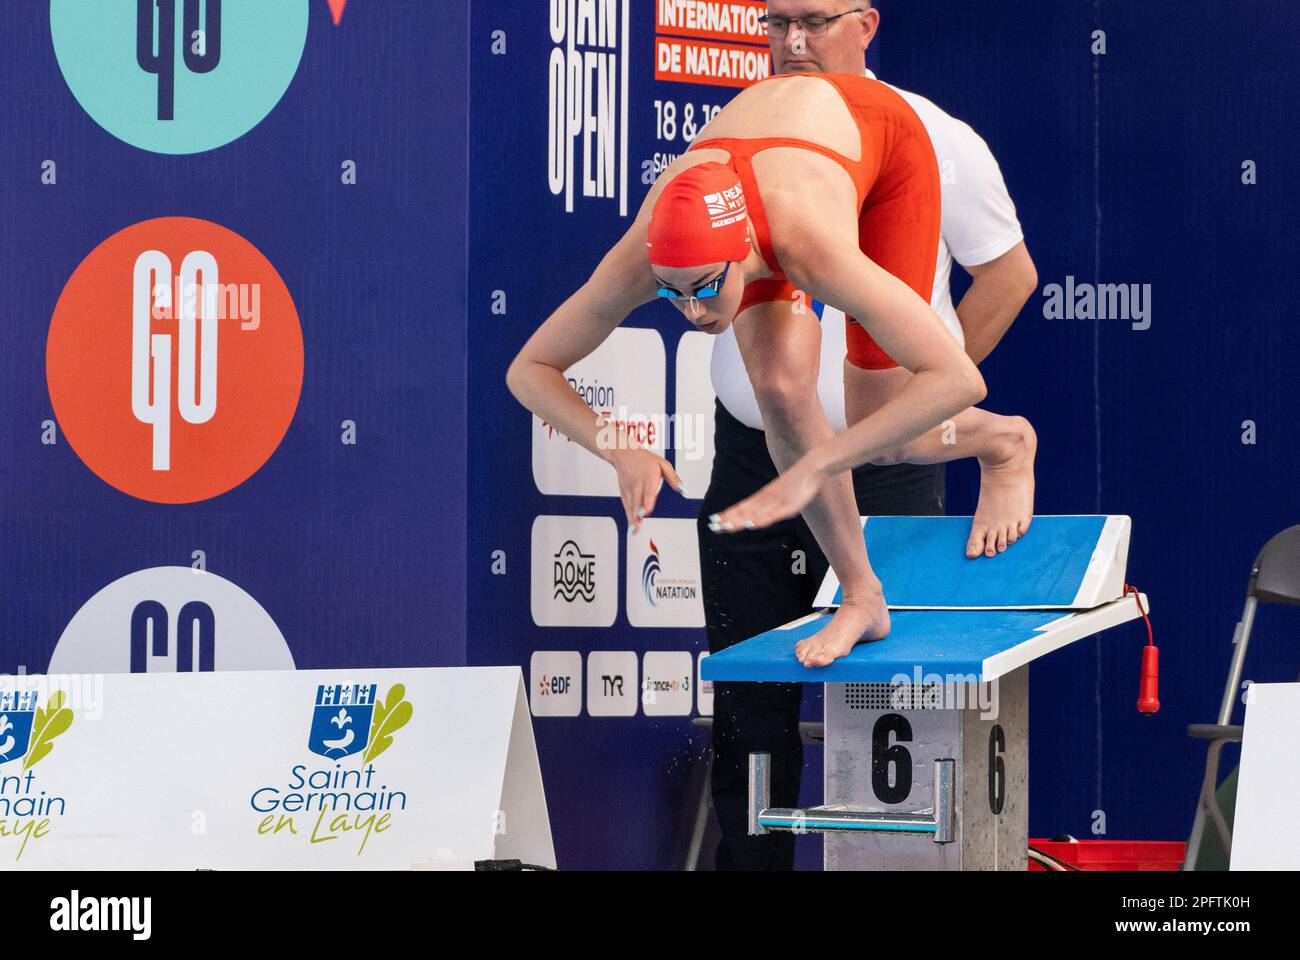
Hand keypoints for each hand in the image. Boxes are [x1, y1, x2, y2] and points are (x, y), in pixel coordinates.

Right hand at [608, 447, 685, 532]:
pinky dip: (628, 514)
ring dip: (632, 518)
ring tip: (635, 530)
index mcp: (648, 476)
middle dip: (637, 514)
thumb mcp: (663, 464)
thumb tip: (683, 489)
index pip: (648, 490)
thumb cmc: (644, 459)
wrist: (624, 453)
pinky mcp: (624, 492)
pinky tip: (632, 524)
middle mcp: (637, 483)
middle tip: (639, 526)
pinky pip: (626, 505)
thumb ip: (674, 478)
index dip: (647, 500)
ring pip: (630, 505)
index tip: (648, 509)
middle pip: (637, 500)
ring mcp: (629, 488)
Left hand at [709, 457, 825, 532]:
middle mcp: (766, 498)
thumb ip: (771, 509)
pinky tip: (750, 523)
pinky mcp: (787, 504)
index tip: (715, 521)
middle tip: (713, 526)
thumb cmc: (798, 482)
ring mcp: (776, 500)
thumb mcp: (783, 499)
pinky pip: (771, 514)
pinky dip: (760, 519)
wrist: (811, 467)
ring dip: (739, 519)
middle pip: (744, 510)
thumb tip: (757, 518)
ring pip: (754, 512)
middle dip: (729, 519)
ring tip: (725, 526)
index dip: (729, 514)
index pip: (742, 507)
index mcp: (764, 496)